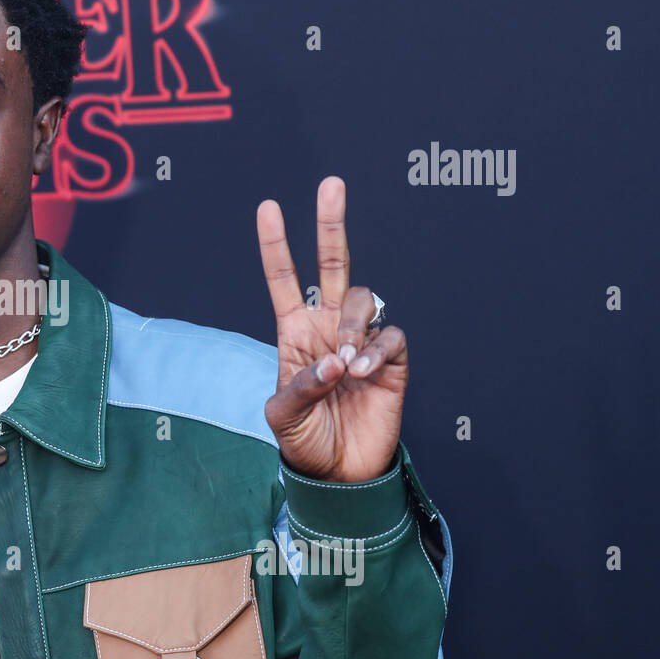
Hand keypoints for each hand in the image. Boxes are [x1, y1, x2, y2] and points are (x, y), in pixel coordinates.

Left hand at [255, 176, 406, 482]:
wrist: (339, 473)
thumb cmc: (304, 440)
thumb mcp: (283, 416)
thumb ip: (301, 385)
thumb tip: (334, 358)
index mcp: (295, 332)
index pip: (284, 278)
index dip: (276, 244)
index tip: (268, 208)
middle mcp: (328, 327)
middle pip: (333, 265)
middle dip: (331, 224)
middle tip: (331, 185)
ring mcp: (361, 341)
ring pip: (365, 300)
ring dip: (353, 326)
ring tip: (346, 365)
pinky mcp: (392, 361)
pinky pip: (391, 337)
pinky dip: (377, 350)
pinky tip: (363, 372)